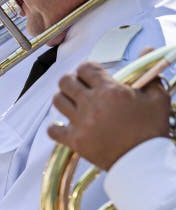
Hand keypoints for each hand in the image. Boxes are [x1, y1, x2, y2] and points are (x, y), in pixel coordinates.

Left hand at [48, 61, 170, 170]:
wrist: (142, 160)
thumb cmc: (151, 129)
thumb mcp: (156, 98)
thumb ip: (148, 73)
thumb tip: (147, 49)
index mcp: (110, 90)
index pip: (86, 68)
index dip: (86, 69)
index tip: (90, 74)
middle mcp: (91, 104)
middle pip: (65, 81)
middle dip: (71, 81)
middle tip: (78, 87)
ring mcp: (81, 123)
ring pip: (57, 101)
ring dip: (63, 99)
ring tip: (71, 103)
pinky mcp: (75, 141)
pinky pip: (53, 130)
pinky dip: (55, 127)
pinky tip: (64, 126)